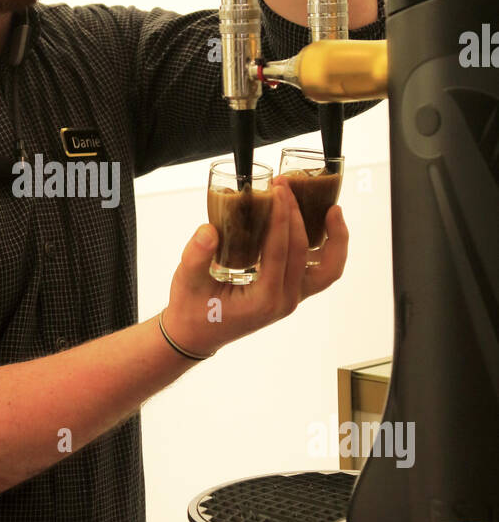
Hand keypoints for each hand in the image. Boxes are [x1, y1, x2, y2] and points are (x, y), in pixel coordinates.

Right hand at [161, 179, 347, 358]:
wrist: (195, 334)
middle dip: (297, 214)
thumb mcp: (186, 282)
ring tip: (334, 210)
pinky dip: (328, 249)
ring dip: (334, 239)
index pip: (280, 250)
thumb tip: (209, 230)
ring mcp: (291, 298)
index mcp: (263, 299)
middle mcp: (284, 301)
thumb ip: (196, 257)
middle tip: (285, 186)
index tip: (277, 190)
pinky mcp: (291, 293)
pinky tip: (324, 226)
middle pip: (305, 253)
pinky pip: (321, 272)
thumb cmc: (191, 310)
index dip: (281, 217)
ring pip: (328, 269)